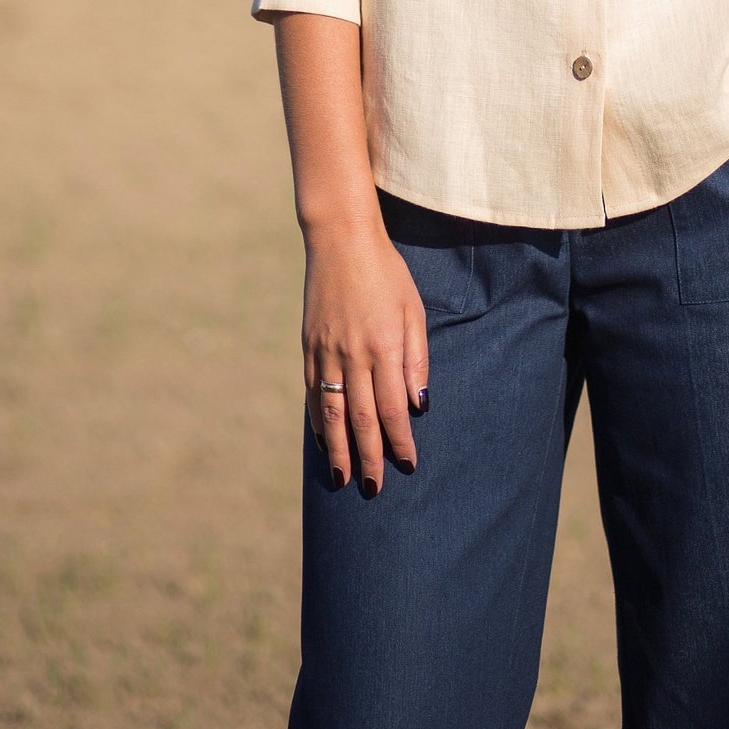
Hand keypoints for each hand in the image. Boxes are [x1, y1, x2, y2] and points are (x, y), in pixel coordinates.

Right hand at [302, 216, 428, 495]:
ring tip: (344, 478)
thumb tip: (420, 405)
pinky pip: (313, 392)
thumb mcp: (413, 310)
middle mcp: (353, 353)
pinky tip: (322, 440)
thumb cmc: (386, 273)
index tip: (407, 464)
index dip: (400, 440)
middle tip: (374, 488)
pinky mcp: (309, 345)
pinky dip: (317, 420)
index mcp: (384, 345)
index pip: (394, 407)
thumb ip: (416, 358)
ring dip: (338, 449)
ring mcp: (326, 351)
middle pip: (361, 418)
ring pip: (332, 412)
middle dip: (370, 456)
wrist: (341, 240)